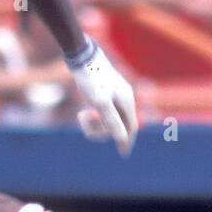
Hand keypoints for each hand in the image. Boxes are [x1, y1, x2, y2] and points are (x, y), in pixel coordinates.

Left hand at [65, 37, 137, 155]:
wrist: (81, 56)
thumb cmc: (91, 79)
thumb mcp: (100, 102)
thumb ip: (112, 121)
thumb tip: (122, 139)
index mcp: (127, 101)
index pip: (131, 127)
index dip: (126, 141)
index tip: (122, 154)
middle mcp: (125, 98)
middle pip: (118, 124)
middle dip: (101, 129)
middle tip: (83, 123)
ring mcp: (116, 95)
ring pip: (109, 118)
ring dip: (95, 123)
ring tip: (81, 117)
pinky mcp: (106, 93)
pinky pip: (104, 112)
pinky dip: (94, 116)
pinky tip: (83, 113)